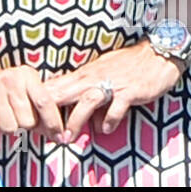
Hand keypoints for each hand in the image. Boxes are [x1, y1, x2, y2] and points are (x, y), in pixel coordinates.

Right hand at [0, 59, 64, 140]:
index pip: (45, 102)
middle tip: (13, 116)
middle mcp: (10, 78)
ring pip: (9, 128)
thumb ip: (42, 113)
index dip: (54, 123)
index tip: (60, 138)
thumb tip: (60, 138)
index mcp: (26, 75)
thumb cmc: (1, 93)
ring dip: (4, 127)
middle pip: (27, 121)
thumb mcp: (24, 94)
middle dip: (22, 126)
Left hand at [42, 42, 184, 141]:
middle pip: (66, 92)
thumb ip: (95, 100)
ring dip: (76, 119)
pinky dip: (110, 118)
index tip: (32, 118)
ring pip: (87, 100)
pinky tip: (105, 129)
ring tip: (68, 137)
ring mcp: (112, 83)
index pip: (57, 86)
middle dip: (52, 112)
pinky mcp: (130, 90)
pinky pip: (116, 105)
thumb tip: (90, 124)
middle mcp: (94, 77)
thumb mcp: (105, 79)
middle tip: (41, 132)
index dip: (43, 101)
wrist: (158, 54)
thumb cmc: (130, 66)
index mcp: (85, 74)